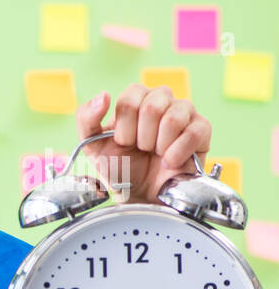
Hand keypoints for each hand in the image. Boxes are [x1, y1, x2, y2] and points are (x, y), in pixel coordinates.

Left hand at [74, 84, 212, 203]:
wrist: (139, 193)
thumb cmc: (119, 166)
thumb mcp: (92, 146)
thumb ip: (86, 119)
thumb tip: (103, 95)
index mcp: (135, 98)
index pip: (131, 97)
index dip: (124, 127)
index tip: (123, 142)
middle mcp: (161, 99)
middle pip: (152, 105)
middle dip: (141, 137)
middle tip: (141, 149)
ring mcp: (184, 112)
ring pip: (173, 118)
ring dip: (158, 145)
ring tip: (155, 154)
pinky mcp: (202, 129)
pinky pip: (194, 132)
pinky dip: (176, 152)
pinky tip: (169, 161)